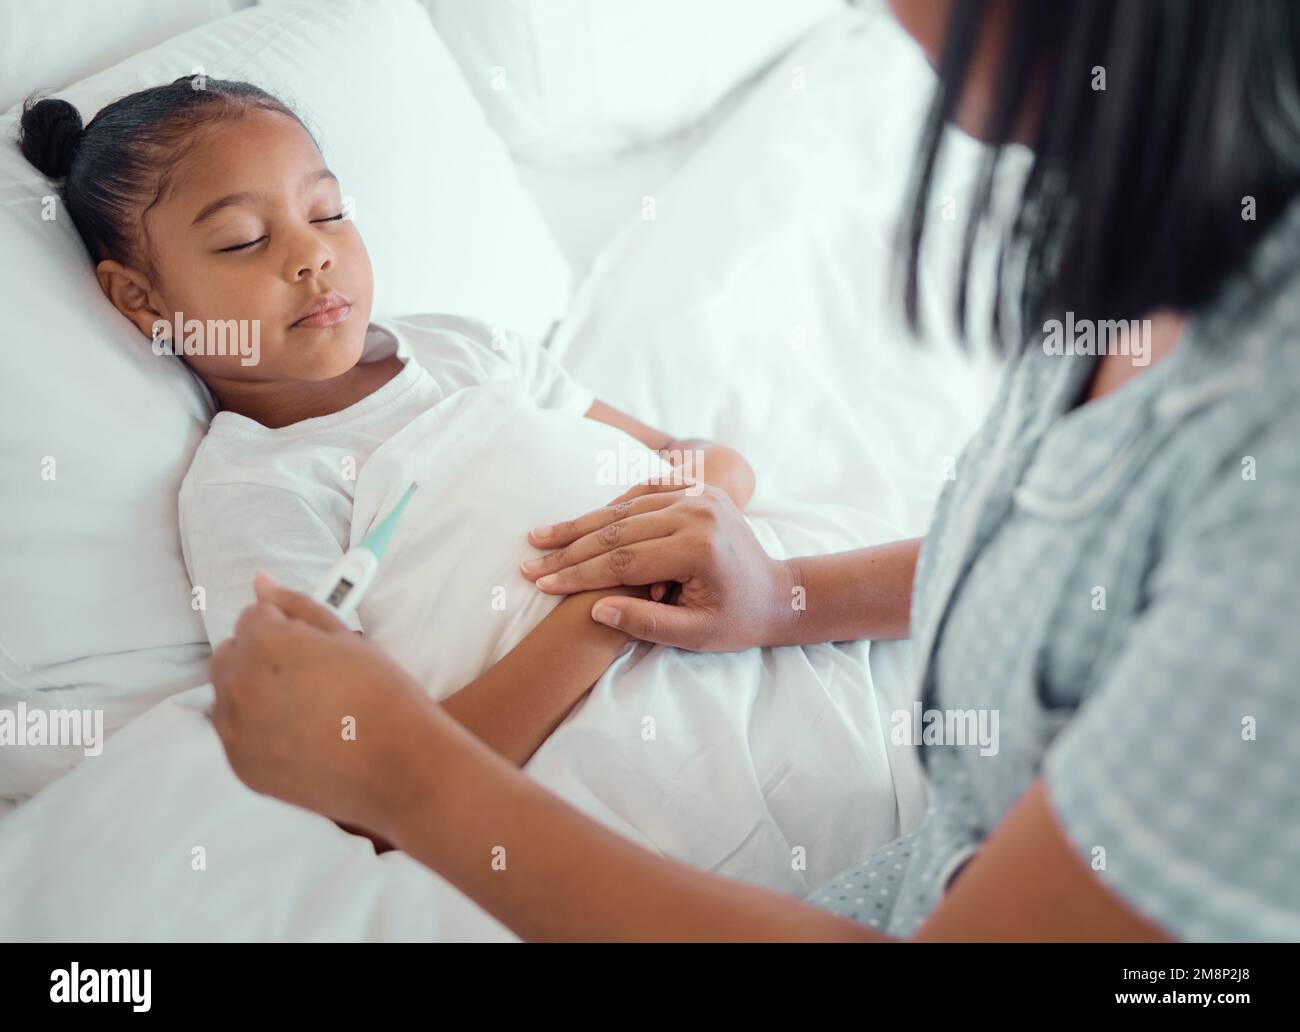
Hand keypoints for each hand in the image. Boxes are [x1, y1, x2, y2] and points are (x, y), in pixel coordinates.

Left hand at [210, 572, 440, 841]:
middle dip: (258, 656)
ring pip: (228, 695)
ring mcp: (235, 730)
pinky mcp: (240, 765)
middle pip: (229, 655)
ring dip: (254, 692)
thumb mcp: (345, 638)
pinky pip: (236, 734)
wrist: (398, 765)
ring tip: (305, 708)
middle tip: (306, 675)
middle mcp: (238, 685)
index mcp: (264, 644)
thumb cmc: (381, 694)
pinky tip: (299, 735)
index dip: (284, 626)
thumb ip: (297, 606)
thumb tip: (260, 581)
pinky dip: (258, 729)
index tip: (311, 646)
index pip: (253, 617)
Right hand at [520, 483, 795, 650]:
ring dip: (581, 524)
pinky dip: (611, 507)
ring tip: (542, 537)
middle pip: (616, 529)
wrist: (779, 592)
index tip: (542, 584)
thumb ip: (645, 622)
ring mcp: (697, 495)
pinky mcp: (697, 489)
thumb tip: (594, 608)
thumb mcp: (694, 634)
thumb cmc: (738, 620)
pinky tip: (581, 521)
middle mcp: (696, 511)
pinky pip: (643, 493)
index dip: (578, 575)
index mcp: (697, 546)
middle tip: (529, 563)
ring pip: (624, 507)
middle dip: (569, 549)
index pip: (622, 561)